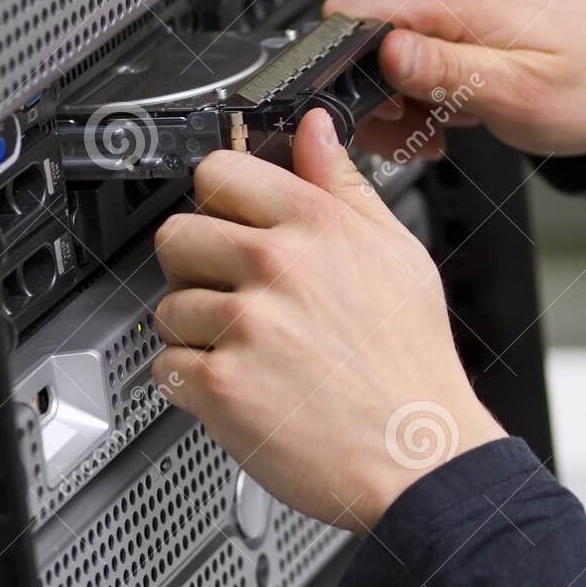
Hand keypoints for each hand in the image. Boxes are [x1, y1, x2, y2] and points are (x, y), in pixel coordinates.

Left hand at [150, 108, 505, 532]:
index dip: (220, 201)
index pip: (220, 172)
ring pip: (169, 307)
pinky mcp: (221, 385)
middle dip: (198, 268)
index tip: (229, 223)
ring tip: (252, 354)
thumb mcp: (398, 255)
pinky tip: (243, 387)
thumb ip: (343, 187)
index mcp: (319, 226)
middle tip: (236, 297)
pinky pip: (166, 367)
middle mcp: (278, 266)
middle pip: (177, 235)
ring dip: (198, 333)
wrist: (419, 457)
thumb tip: (312, 129)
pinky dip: (194, 385)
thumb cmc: (412, 365)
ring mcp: (246, 326)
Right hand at [324, 0, 585, 160]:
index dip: (347, 75)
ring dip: (406, 97)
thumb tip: (383, 53)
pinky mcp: (464, 5)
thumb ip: (445, 72)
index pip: (350, 17)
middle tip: (421, 139)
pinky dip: (426, 85)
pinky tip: (458, 110)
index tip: (380, 118)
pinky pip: (417, 44)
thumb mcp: (518, 95)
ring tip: (449, 129)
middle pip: (363, 35)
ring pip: (387, 46)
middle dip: (380, 97)